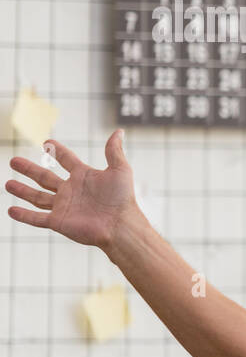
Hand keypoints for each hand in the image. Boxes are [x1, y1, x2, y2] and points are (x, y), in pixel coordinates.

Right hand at [6, 129, 140, 249]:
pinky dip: (23, 215)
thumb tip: (119, 131)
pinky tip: (10, 210)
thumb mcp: (120, 169)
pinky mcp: (58, 222)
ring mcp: (64, 207)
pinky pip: (36, 218)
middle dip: (29, 169)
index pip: (67, 160)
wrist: (120, 225)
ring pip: (38, 197)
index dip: (57, 151)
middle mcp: (71, 191)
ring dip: (22, 191)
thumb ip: (114, 151)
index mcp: (84, 177)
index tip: (47, 142)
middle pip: (45, 178)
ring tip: (8, 184)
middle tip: (13, 160)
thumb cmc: (122, 198)